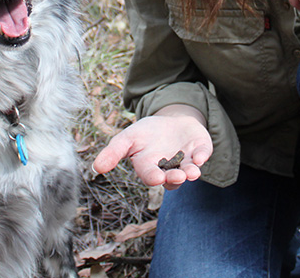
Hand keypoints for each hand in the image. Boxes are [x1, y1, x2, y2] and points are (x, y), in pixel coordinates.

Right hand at [92, 105, 211, 189]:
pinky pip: (203, 154)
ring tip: (193, 172)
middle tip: (178, 176)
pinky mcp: (200, 150)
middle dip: (175, 177)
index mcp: (150, 168)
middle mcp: (169, 169)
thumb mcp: (127, 138)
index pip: (151, 176)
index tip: (156, 178)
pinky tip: (201, 156)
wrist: (170, 121)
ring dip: (191, 172)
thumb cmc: (146, 133)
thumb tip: (96, 168)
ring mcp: (186, 161)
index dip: (154, 177)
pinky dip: (203, 155)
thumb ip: (114, 153)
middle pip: (172, 178)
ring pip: (189, 171)